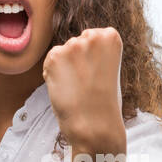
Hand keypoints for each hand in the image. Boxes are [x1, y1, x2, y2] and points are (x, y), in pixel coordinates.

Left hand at [42, 27, 125, 151]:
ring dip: (65, 68)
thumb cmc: (105, 102)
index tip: (99, 74)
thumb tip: (75, 49)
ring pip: (62, 52)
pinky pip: (49, 61)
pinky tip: (66, 88)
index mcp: (111, 36)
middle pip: (77, 43)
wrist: (95, 125)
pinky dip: (52, 74)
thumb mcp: (110, 69)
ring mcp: (72, 45)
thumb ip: (97, 53)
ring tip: (77, 88)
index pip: (94, 37)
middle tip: (87, 83)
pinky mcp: (55, 57)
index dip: (93, 58)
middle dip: (77, 60)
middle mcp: (92, 36)